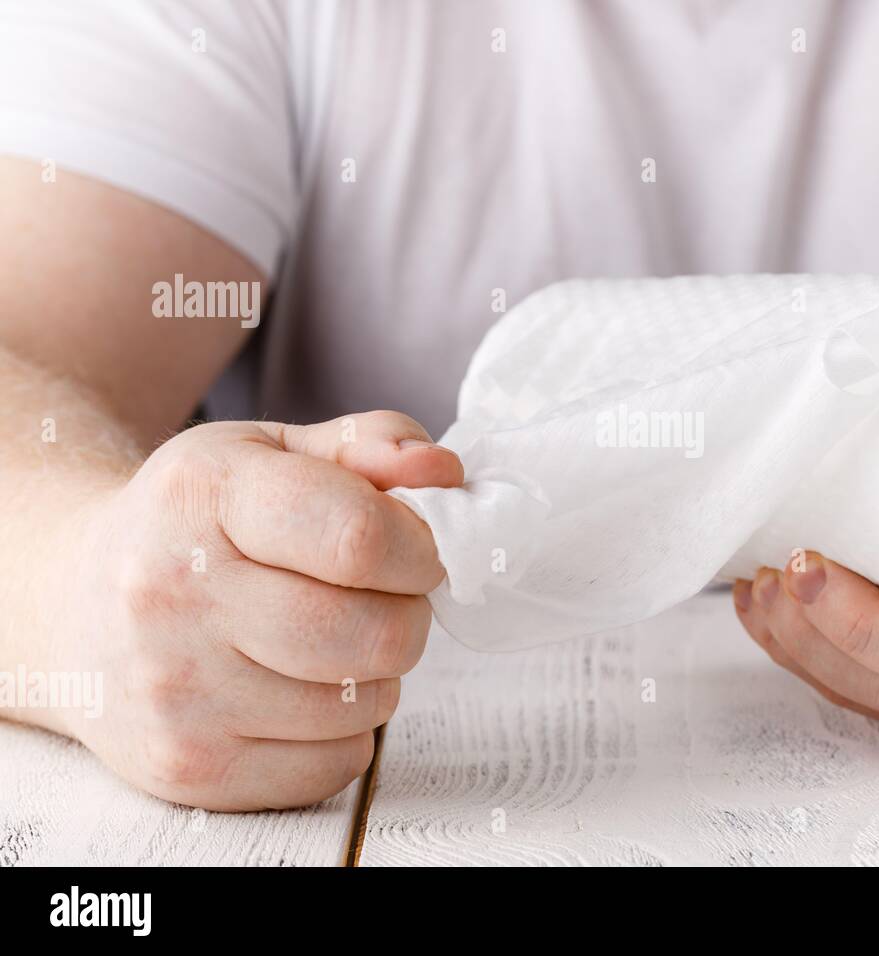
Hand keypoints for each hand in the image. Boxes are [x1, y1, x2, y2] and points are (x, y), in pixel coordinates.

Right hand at [51, 410, 460, 809]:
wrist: (71, 604)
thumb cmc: (195, 521)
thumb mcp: (270, 452)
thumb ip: (369, 445)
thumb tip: (442, 472)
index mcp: (204, 496)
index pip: (360, 539)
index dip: (420, 550)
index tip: (416, 550)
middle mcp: (174, 594)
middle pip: (376, 634)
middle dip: (407, 613)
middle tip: (378, 598)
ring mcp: (175, 693)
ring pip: (366, 705)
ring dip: (375, 675)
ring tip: (328, 641)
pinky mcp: (188, 768)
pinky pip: (336, 765)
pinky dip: (343, 732)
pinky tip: (298, 691)